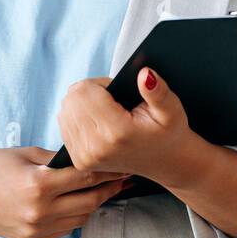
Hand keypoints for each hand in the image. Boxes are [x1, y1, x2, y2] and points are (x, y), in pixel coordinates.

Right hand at [0, 146, 132, 237]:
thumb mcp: (26, 153)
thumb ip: (59, 159)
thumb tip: (87, 159)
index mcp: (38, 184)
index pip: (85, 176)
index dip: (106, 169)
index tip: (119, 164)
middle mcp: (38, 211)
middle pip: (89, 201)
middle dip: (108, 189)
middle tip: (120, 178)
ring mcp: (34, 230)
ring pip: (80, 219)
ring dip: (92, 204)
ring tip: (99, 189)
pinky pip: (63, 230)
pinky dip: (73, 217)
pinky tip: (74, 203)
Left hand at [56, 67, 192, 183]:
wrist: (166, 163)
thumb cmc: (168, 133)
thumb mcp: (171, 109)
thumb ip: (157, 91)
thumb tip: (144, 74)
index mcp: (116, 133)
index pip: (83, 91)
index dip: (99, 83)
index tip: (115, 92)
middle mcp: (96, 148)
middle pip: (71, 99)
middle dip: (89, 92)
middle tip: (112, 101)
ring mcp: (85, 157)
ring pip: (65, 111)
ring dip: (82, 105)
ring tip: (106, 112)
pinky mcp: (79, 161)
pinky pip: (64, 125)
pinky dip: (77, 118)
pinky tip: (98, 122)